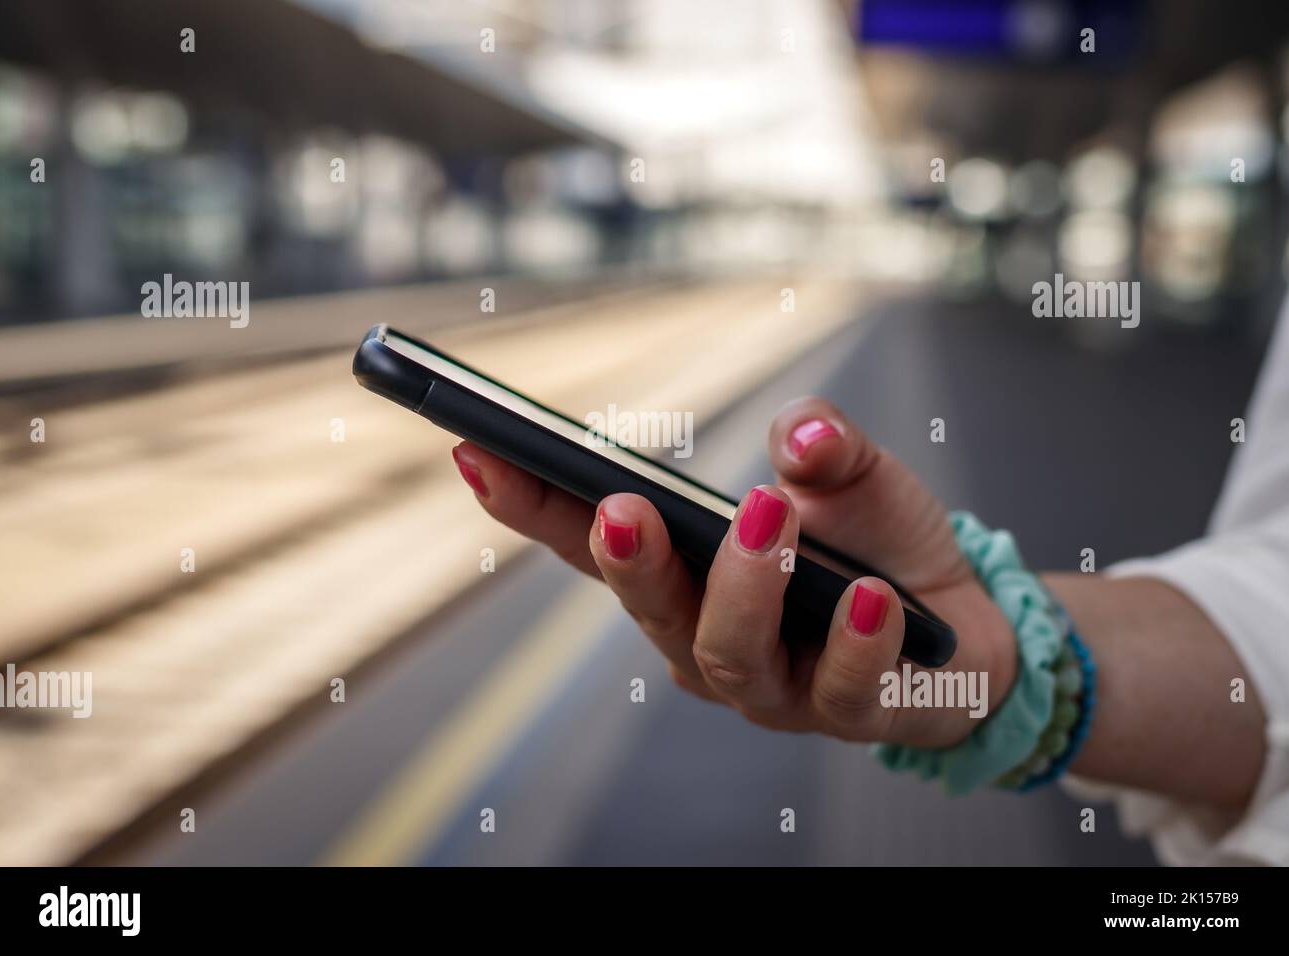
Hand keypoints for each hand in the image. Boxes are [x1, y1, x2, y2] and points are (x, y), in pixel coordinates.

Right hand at [450, 397, 1015, 747]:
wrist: (965, 624)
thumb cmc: (881, 543)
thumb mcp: (854, 472)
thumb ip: (823, 440)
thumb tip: (799, 435)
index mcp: (687, 576)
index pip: (593, 545)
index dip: (531, 506)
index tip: (475, 454)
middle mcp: (709, 640)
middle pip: (648, 611)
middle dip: (628, 562)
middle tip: (623, 509)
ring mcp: (774, 688)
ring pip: (728, 656)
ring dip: (742, 586)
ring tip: (771, 519)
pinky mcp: (850, 713)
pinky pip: (841, 689)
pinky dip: (852, 641)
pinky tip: (870, 599)